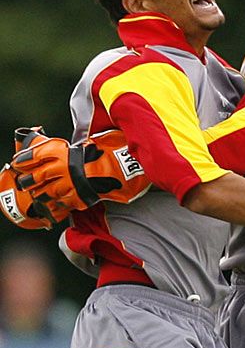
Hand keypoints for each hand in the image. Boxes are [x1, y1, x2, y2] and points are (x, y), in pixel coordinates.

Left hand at [7, 128, 149, 215]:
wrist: (122, 168)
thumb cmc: (110, 151)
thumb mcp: (93, 141)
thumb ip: (81, 144)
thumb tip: (82, 143)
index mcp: (63, 152)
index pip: (36, 154)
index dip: (25, 159)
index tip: (18, 162)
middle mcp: (62, 168)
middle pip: (38, 175)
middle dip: (29, 180)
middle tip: (23, 182)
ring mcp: (69, 185)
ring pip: (48, 192)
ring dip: (41, 193)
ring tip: (38, 195)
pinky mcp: (77, 198)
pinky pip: (63, 203)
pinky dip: (58, 204)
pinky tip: (54, 205)